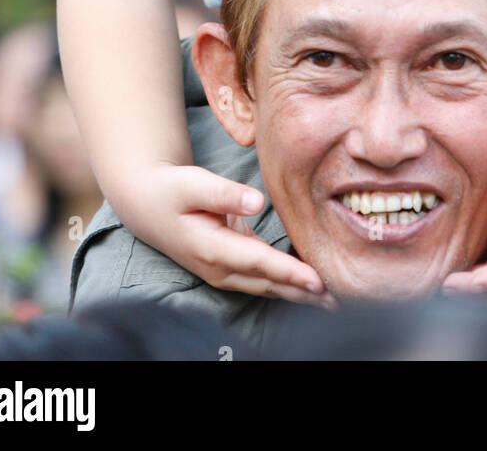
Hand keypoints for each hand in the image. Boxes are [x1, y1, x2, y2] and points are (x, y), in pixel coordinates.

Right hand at [123, 163, 336, 307]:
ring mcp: (224, 272)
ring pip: (266, 287)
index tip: (317, 281)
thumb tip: (257, 202)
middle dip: (302, 293)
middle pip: (268, 284)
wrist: (148, 205)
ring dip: (297, 295)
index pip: (259, 262)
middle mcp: (220, 268)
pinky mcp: (230, 267)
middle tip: (338, 301)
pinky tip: (307, 288)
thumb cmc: (173, 191)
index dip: (288, 273)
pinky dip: (285, 286)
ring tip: (331, 302)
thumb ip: (225, 194)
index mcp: (212, 248)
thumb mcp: (193, 184)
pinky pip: (262, 280)